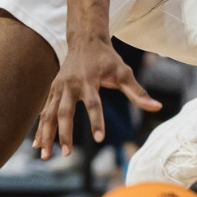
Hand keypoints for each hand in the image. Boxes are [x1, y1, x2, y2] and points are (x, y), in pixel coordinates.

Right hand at [35, 36, 159, 157]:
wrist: (85, 40)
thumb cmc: (107, 58)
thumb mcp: (124, 72)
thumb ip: (137, 92)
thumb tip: (157, 107)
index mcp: (88, 79)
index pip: (93, 103)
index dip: (96, 121)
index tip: (100, 139)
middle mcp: (70, 84)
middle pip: (64, 112)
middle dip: (65, 133)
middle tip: (68, 154)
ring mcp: (58, 87)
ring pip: (49, 114)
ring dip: (47, 135)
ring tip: (47, 156)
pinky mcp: (53, 90)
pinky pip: (45, 111)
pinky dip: (41, 128)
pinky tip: (39, 145)